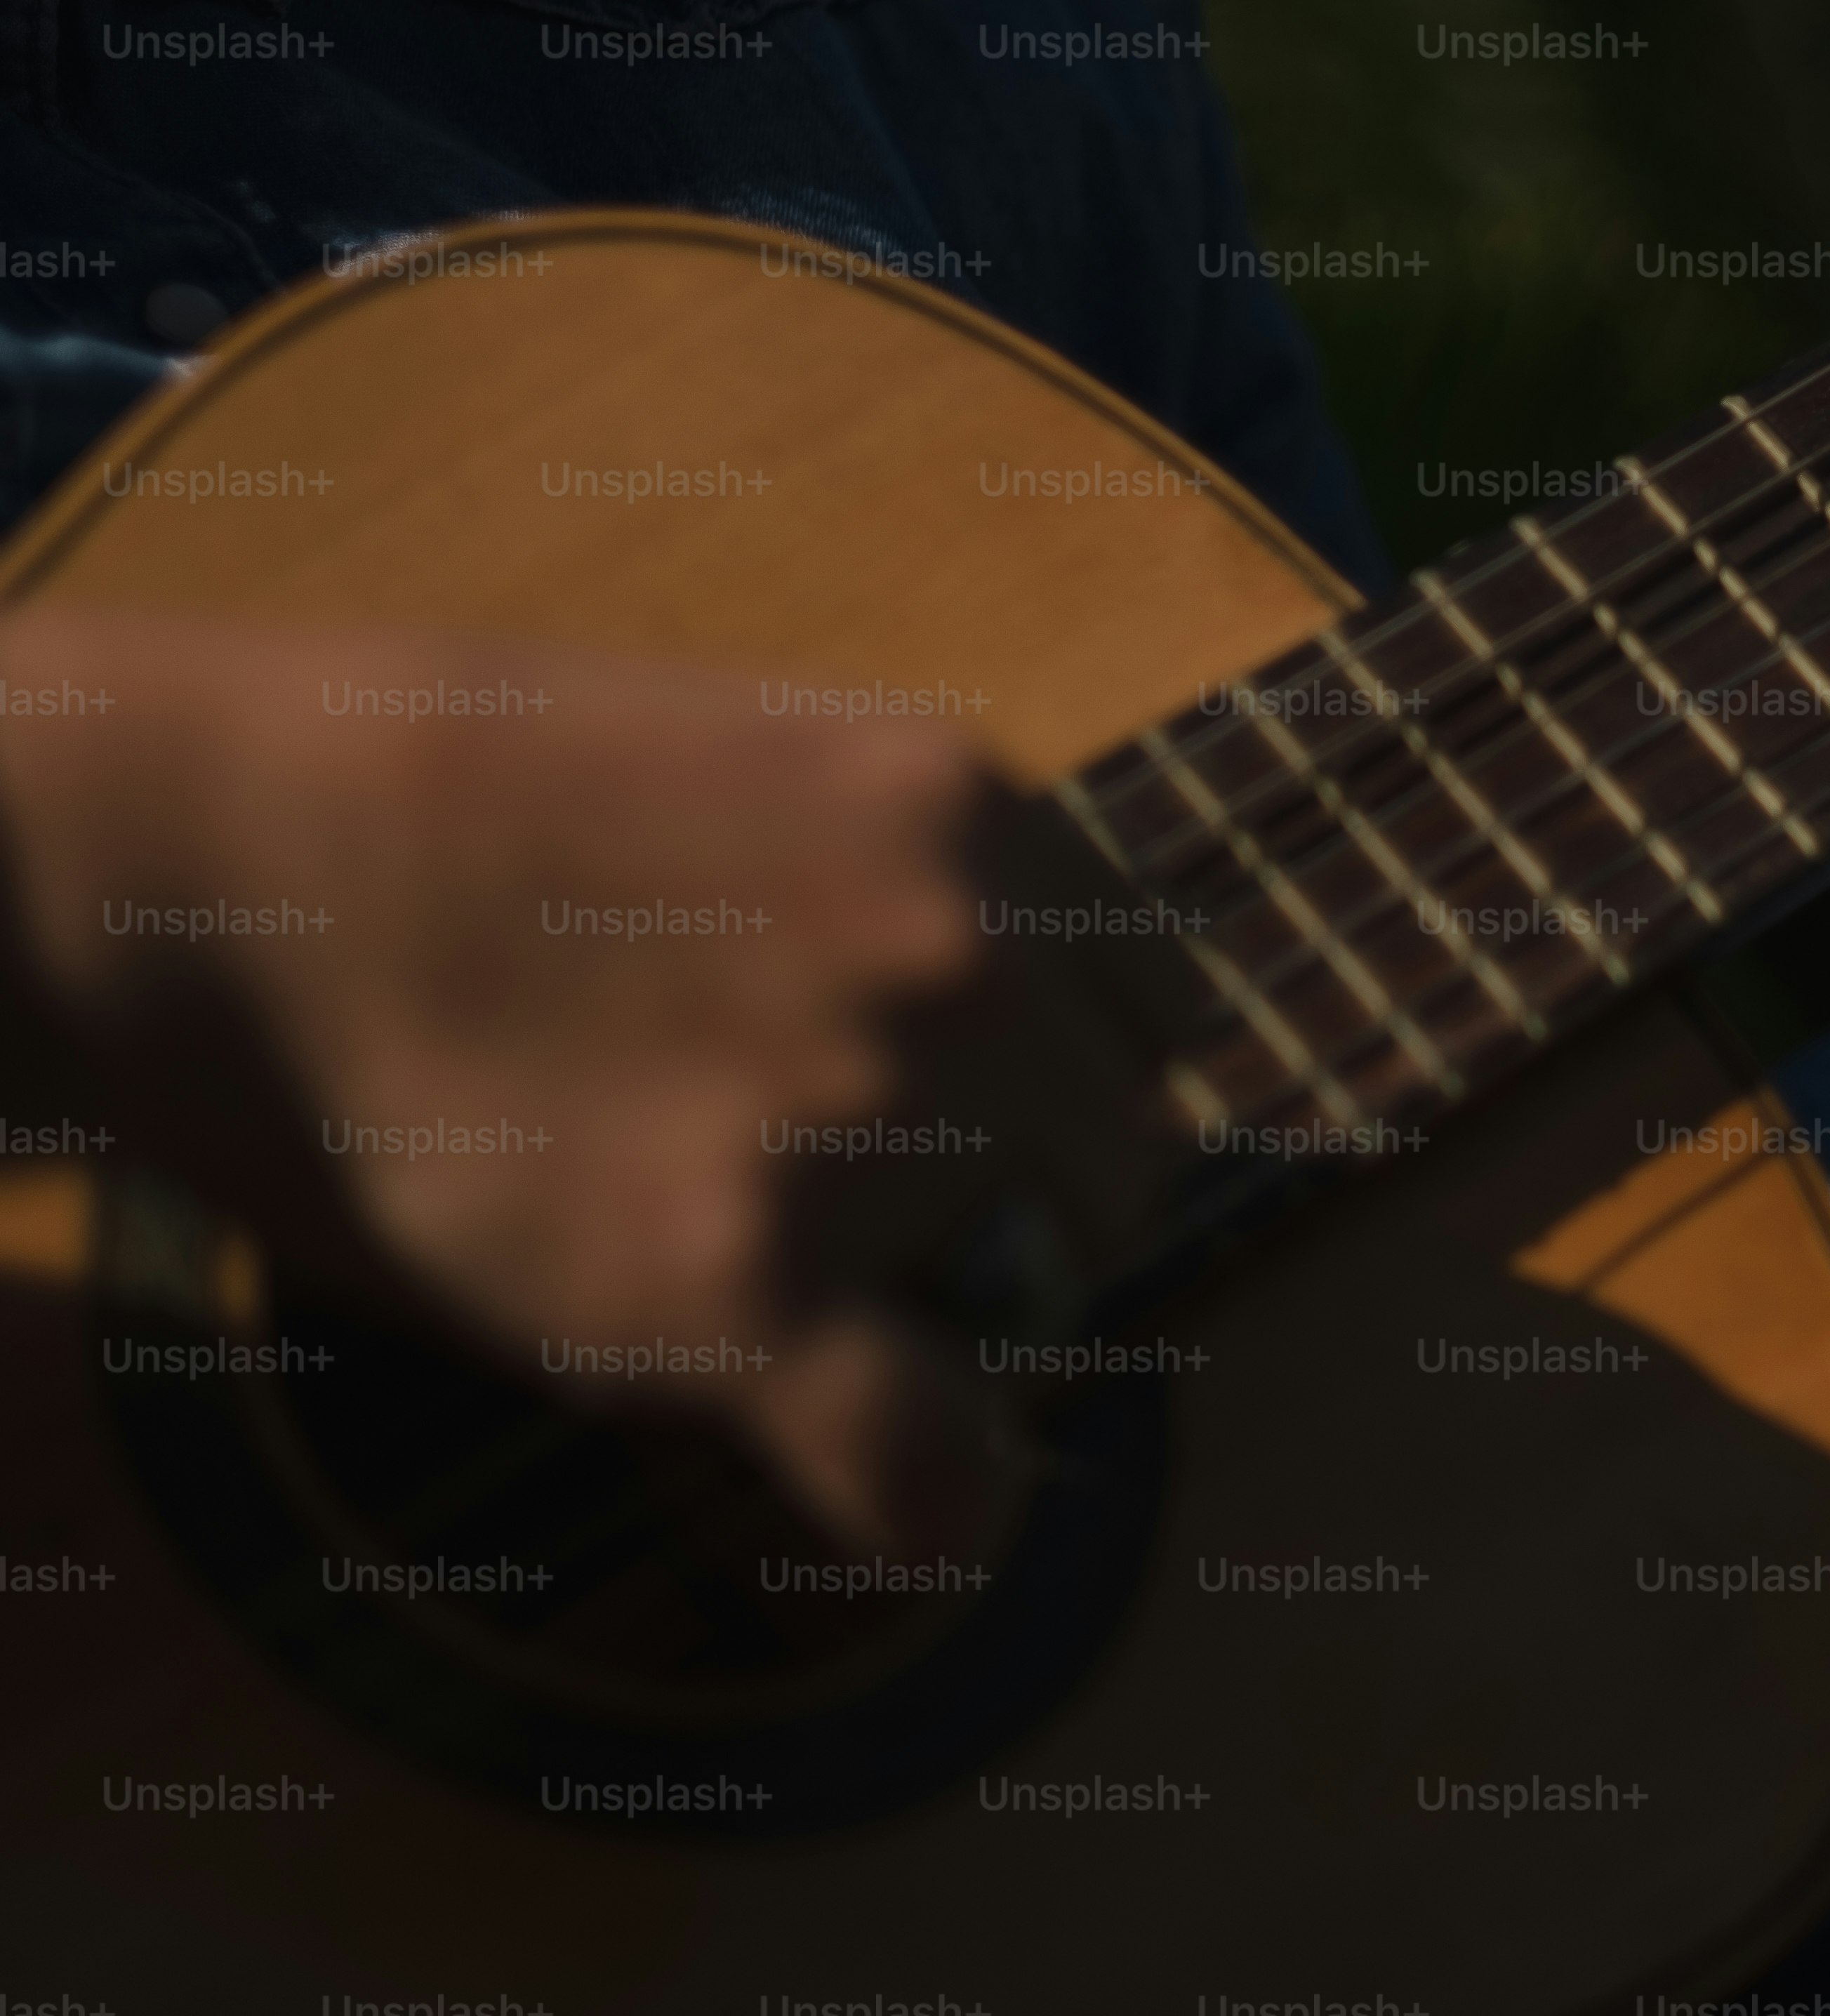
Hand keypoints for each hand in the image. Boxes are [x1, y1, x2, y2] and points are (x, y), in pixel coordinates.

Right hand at [0, 609, 1074, 1552]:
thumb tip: (1060, 1026)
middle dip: (1025, 1201)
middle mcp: (963, 963)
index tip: (994, 1122)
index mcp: (981, 819)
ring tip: (757, 1259)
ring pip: (1026, 1295)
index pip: (1149, 1007)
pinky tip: (923, 1518)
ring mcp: (860, 1125)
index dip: (1072, 1075)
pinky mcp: (732, 1288)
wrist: (223, 876)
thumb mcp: (780, 767)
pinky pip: (920, 1458)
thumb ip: (933, 882)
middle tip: (863, 1217)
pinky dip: (933, 1501)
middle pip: (1113, 1159)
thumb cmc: (479, 820)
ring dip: (937, 1309)